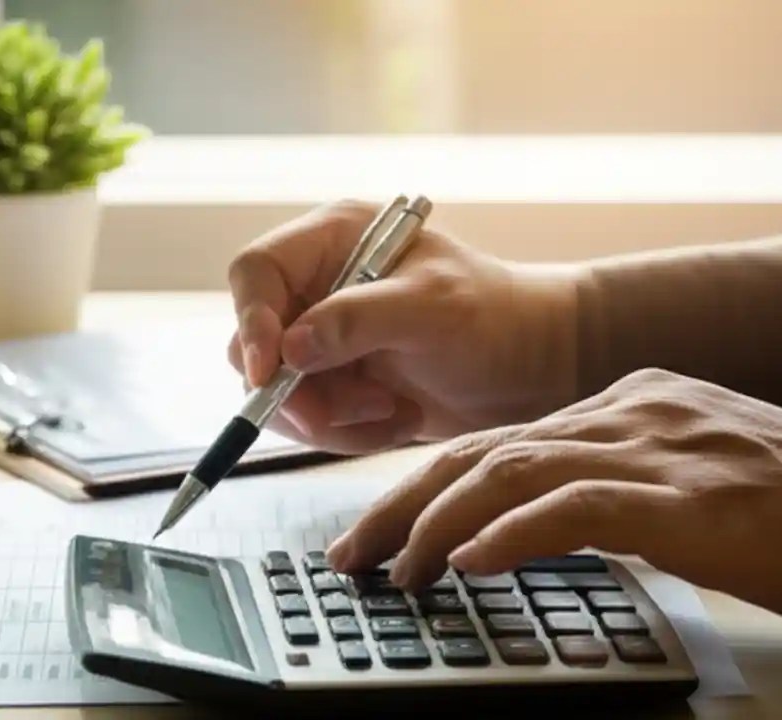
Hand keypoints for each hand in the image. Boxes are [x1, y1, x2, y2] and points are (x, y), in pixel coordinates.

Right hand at [226, 200, 582, 454]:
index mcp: (333, 240)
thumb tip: (286, 351)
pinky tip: (398, 418)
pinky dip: (349, 432)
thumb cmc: (494, 319)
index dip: (251, 321)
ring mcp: (320, 337)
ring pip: (278, 392)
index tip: (269, 374)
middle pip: (255, 343)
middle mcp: (316, 285)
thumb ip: (356, 321)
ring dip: (333, 416)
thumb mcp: (432, 309)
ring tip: (396, 408)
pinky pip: (306, 420)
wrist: (530, 372)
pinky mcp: (331, 384)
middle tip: (365, 405)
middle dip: (303, 389)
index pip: (256, 272)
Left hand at [326, 367, 781, 630]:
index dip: (424, 487)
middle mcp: (625, 415)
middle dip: (402, 505)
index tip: (380, 530)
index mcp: (622, 408)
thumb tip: (537, 533)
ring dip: (438, 525)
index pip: (496, 442)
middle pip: (480, 451)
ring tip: (394, 571)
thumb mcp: (687, 486)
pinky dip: (512, 534)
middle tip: (352, 554)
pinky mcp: (685, 496)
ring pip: (509, 472)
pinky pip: (576, 508)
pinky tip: (471, 562)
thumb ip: (612, 493)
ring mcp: (653, 448)